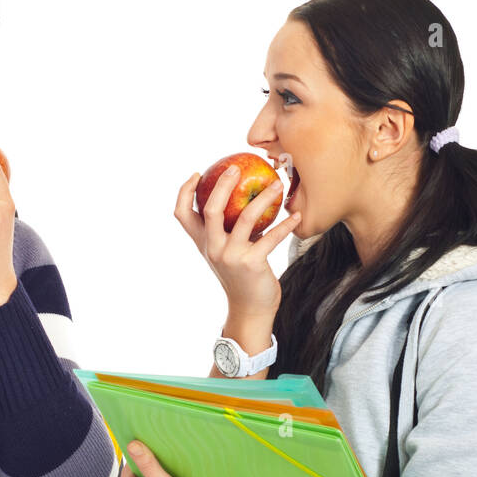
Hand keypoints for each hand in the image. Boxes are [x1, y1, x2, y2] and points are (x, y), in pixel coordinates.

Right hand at [174, 165, 301, 318]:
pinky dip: (286, 225)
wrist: (250, 308)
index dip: (185, 191)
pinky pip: (271, 237)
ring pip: (245, 217)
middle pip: (211, 209)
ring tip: (278, 184)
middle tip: (236, 168)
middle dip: (222, 185)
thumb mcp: (226, 252)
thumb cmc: (241, 275)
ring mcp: (231, 256)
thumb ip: (227, 230)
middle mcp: (213, 247)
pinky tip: (295, 216)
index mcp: (203, 242)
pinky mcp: (251, 263)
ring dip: (264, 197)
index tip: (198, 174)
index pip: (182, 213)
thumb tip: (241, 198)